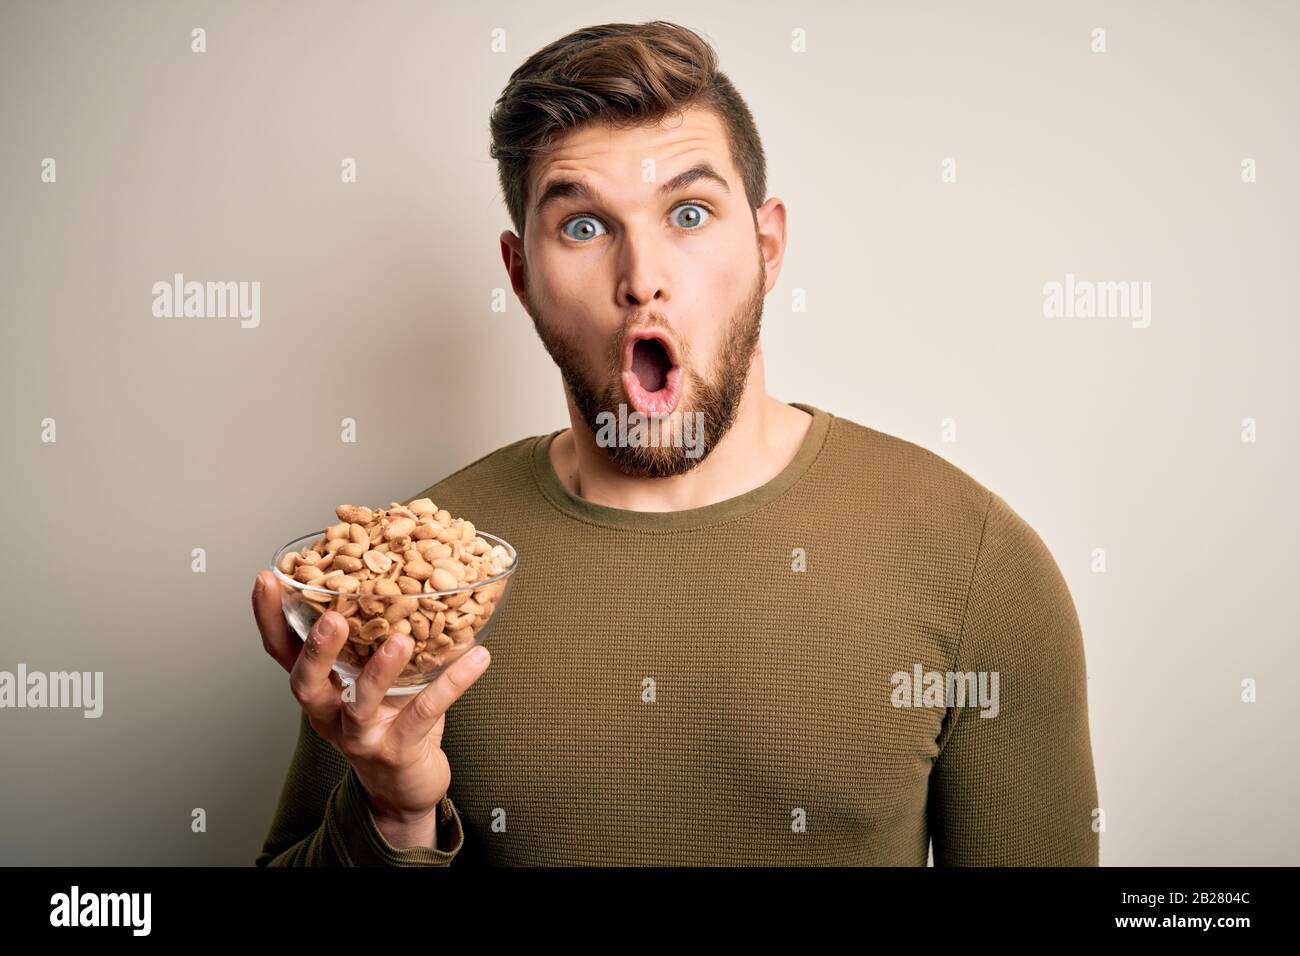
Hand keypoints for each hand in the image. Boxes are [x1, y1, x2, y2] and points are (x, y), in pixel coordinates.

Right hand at [252, 569, 490, 846]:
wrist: (406, 784)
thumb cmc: (389, 717)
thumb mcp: (371, 672)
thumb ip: (373, 632)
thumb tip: (398, 565)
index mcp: (320, 686)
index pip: (282, 650)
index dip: (270, 617)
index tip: (267, 577)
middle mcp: (329, 712)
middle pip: (306, 682)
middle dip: (317, 650)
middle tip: (332, 618)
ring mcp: (361, 735)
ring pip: (360, 704)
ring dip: (379, 671)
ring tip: (401, 641)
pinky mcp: (397, 751)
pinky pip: (424, 714)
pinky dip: (452, 683)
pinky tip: (478, 657)